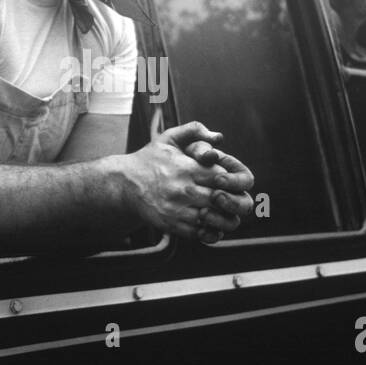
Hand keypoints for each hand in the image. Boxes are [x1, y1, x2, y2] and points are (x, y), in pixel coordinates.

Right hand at [121, 121, 252, 241]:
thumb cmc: (150, 159)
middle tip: (241, 203)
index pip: (224, 178)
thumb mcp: (169, 138)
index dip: (236, 183)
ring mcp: (178, 209)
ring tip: (231, 217)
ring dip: (227, 220)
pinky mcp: (172, 225)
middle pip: (223, 201)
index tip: (237, 185)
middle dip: (237, 203)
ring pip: (213, 220)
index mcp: (188, 168)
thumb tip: (219, 137)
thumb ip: (194, 130)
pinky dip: (212, 233)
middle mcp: (184, 189)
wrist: (124, 184)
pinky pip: (199, 234)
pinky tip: (215, 227)